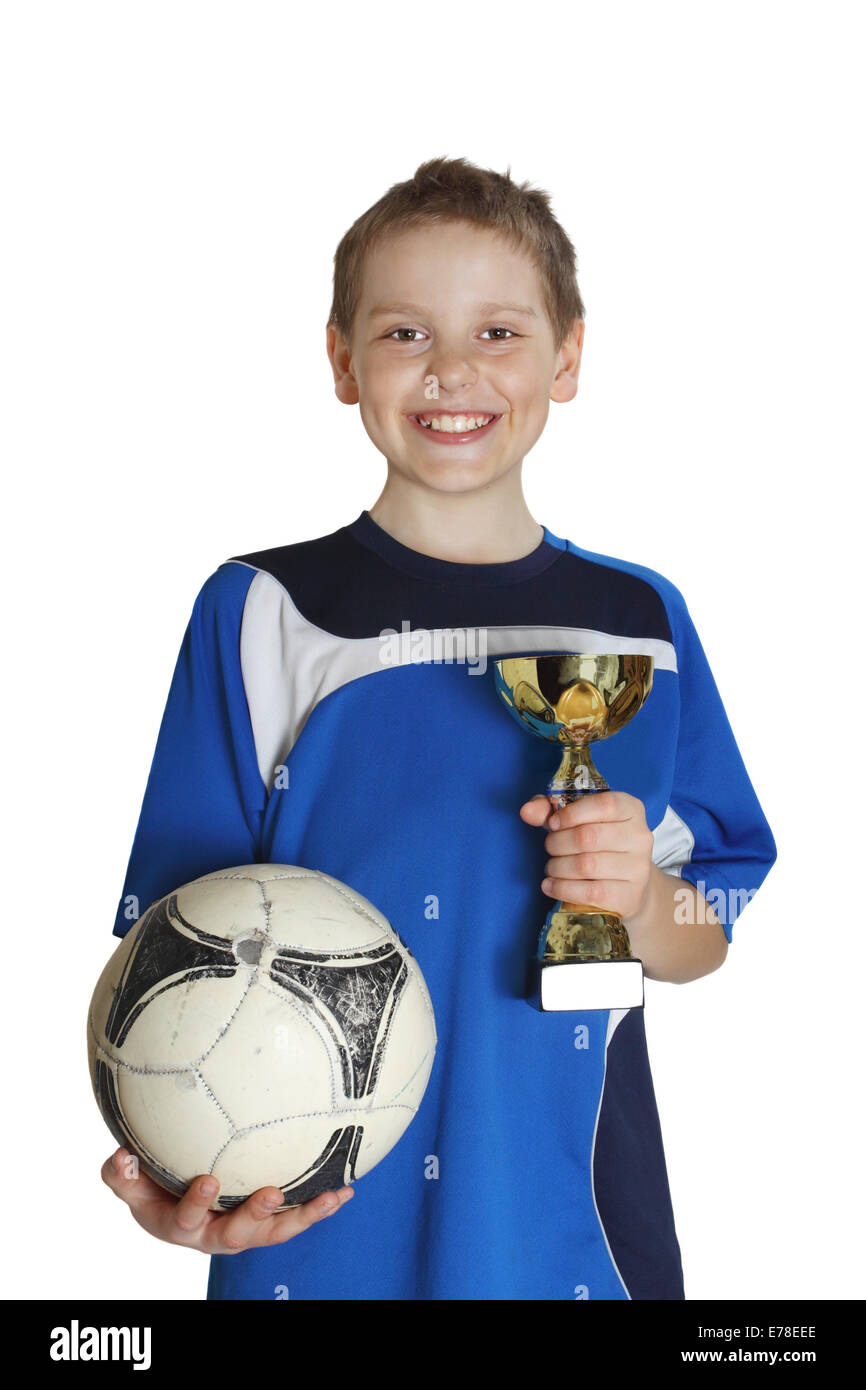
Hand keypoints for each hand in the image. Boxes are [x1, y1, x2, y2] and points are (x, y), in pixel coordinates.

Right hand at [101, 1147, 352, 1253]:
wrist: (175, 1206)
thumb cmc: (151, 1189)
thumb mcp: (129, 1184)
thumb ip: (120, 1174)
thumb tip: (121, 1156)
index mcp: (181, 1224)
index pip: (185, 1219)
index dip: (196, 1204)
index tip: (208, 1180)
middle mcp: (216, 1234)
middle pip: (237, 1234)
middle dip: (254, 1215)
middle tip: (269, 1192)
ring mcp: (246, 1232)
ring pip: (275, 1232)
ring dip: (303, 1216)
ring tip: (330, 1198)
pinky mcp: (268, 1224)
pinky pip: (296, 1218)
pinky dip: (320, 1207)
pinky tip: (346, 1191)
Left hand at [520, 789, 654, 920]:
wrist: (629, 885)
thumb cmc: (598, 845)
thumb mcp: (576, 820)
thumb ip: (550, 810)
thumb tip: (527, 811)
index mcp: (631, 809)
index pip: (603, 804)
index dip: (571, 813)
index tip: (553, 824)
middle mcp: (640, 836)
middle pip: (588, 836)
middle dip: (558, 842)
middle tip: (550, 848)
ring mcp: (638, 868)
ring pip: (586, 865)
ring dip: (557, 866)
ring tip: (551, 867)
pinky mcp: (630, 896)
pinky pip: (590, 892)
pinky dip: (563, 889)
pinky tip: (551, 885)